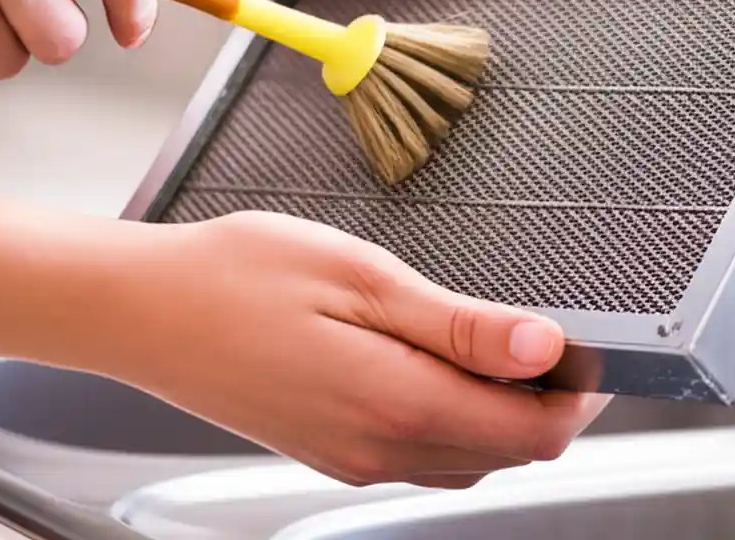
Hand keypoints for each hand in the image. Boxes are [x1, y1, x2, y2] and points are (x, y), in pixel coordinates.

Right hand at [111, 211, 607, 487]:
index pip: (533, 434)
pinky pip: (424, 454)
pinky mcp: (331, 451)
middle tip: (556, 339)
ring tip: (503, 347)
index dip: (578, 397)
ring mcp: (352, 457)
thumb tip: (545, 347)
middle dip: (548, 404)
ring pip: (470, 457)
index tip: (593, 351)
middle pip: (508, 451)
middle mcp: (379, 448)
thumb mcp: (364, 277)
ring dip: (505, 414)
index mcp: (396, 403)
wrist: (140, 310)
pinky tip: (446, 369)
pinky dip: (457, 420)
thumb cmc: (237, 276)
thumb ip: (462, 325)